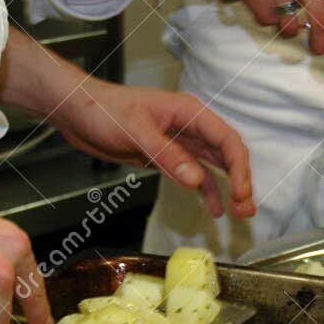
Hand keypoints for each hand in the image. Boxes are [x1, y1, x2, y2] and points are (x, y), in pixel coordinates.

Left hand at [49, 81, 255, 219]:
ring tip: (239, 214)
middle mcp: (190, 127)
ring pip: (214, 167)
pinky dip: (207, 192)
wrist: (77, 111)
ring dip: (229, 188)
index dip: (239, 168)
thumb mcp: (134, 130)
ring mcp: (179, 143)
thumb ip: (166, 154)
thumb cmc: (102, 109)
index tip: (242, 194)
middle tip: (246, 210)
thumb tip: (197, 181)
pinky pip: (194, 175)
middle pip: (227, 154)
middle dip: (241, 181)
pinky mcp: (167, 157)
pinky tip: (215, 210)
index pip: (226, 140)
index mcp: (189, 112)